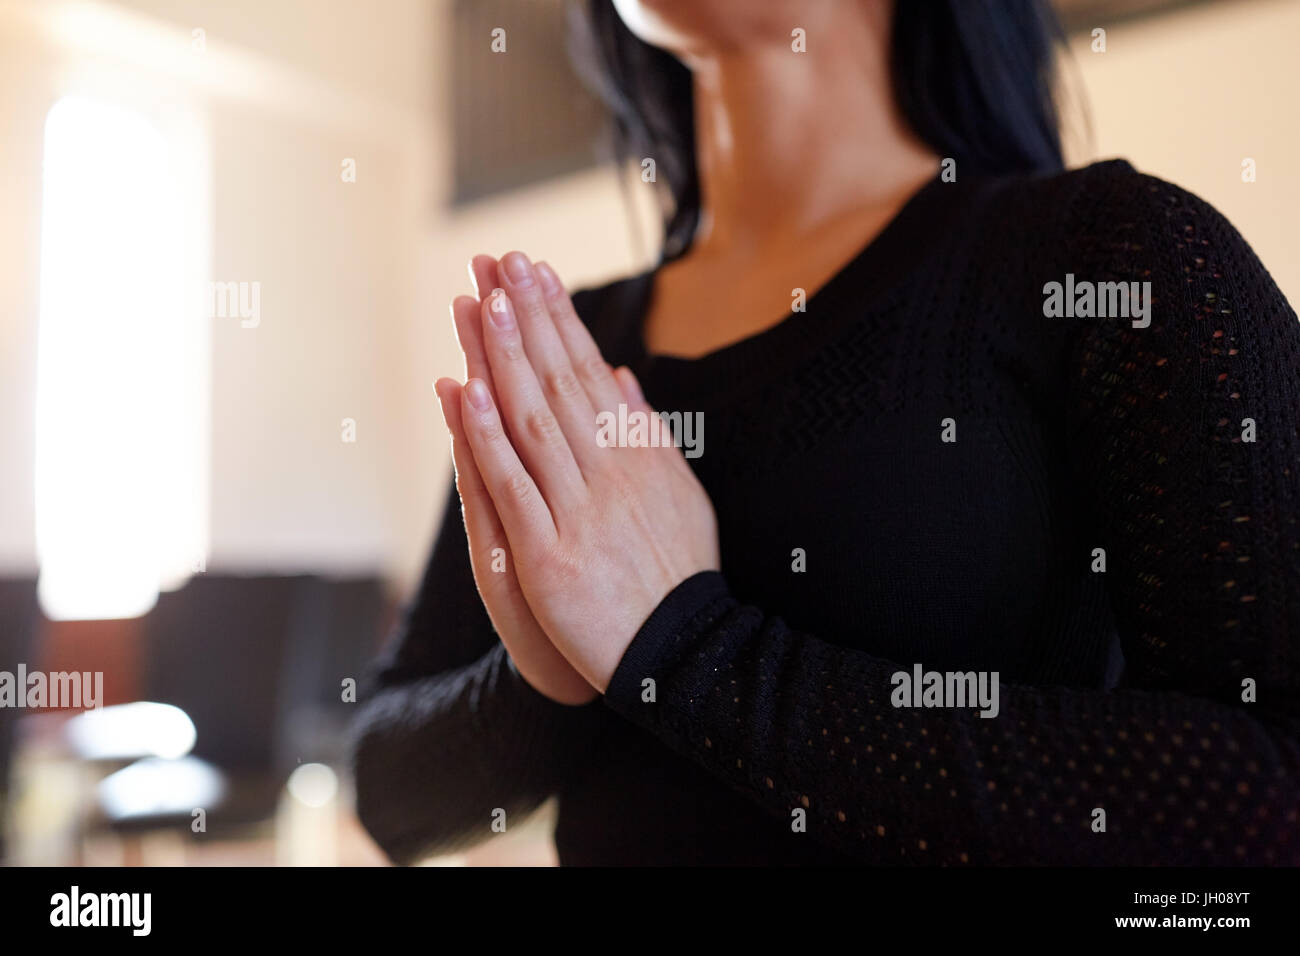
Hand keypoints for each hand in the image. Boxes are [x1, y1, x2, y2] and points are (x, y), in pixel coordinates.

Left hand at [444, 251, 719, 692]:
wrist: (683, 654)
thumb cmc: (679, 575)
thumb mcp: (682, 495)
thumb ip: (650, 435)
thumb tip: (626, 379)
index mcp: (639, 456)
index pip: (591, 373)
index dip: (559, 320)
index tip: (534, 273)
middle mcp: (611, 473)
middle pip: (560, 382)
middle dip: (528, 319)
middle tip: (500, 262)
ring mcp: (579, 511)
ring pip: (534, 421)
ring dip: (505, 359)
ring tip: (482, 303)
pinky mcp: (549, 555)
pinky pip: (515, 486)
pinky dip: (489, 439)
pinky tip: (468, 393)